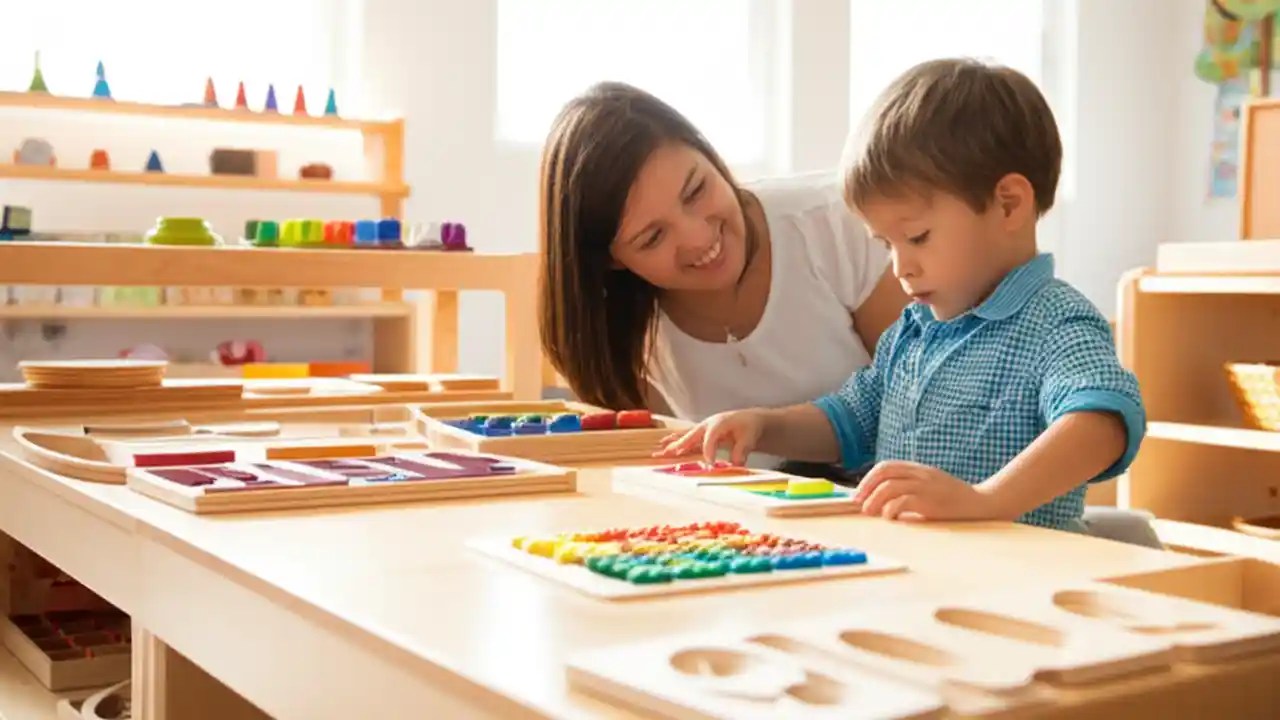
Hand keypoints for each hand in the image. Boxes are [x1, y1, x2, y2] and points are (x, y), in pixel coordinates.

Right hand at [654, 410, 765, 463]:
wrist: (750, 421)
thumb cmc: (750, 427)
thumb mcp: (749, 438)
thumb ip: (742, 450)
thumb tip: (736, 463)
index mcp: (719, 423)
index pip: (710, 439)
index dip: (709, 451)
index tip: (709, 464)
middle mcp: (707, 425)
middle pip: (691, 435)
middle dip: (679, 444)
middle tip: (667, 452)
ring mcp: (703, 429)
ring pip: (686, 437)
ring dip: (673, 443)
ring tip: (659, 449)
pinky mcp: (703, 434)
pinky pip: (688, 439)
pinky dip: (678, 444)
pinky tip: (667, 448)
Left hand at [854, 460, 998, 521]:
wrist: (982, 503)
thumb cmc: (955, 500)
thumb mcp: (931, 487)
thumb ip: (912, 488)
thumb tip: (883, 501)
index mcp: (919, 469)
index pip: (886, 466)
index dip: (868, 478)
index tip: (860, 494)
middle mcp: (920, 474)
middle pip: (884, 472)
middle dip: (866, 487)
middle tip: (859, 504)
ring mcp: (926, 486)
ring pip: (890, 486)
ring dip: (874, 500)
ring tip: (869, 513)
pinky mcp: (931, 501)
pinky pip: (904, 500)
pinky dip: (891, 508)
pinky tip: (888, 518)